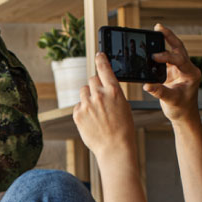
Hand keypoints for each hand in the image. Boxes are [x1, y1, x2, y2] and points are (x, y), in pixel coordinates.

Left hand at [72, 54, 137, 168]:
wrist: (114, 147)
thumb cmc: (123, 128)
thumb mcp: (123, 105)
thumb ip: (112, 93)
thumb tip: (102, 86)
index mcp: (114, 91)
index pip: (104, 68)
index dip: (101, 59)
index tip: (99, 54)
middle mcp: (99, 95)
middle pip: (92, 80)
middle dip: (95, 87)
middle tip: (101, 100)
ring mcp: (87, 104)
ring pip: (84, 92)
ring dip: (88, 98)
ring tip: (96, 112)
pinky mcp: (78, 114)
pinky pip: (78, 105)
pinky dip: (83, 110)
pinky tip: (91, 120)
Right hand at [143, 24, 200, 122]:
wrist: (184, 115)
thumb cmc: (181, 109)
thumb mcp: (170, 101)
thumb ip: (159, 91)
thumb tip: (147, 84)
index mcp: (191, 74)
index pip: (179, 59)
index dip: (166, 56)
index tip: (153, 56)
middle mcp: (188, 68)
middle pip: (179, 47)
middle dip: (169, 36)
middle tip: (158, 27)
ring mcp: (181, 68)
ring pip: (174, 49)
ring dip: (165, 39)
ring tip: (156, 30)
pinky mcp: (174, 70)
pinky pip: (168, 57)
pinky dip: (160, 50)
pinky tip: (152, 45)